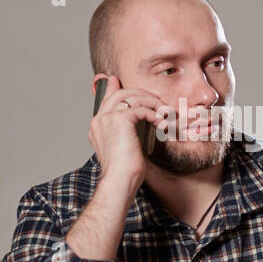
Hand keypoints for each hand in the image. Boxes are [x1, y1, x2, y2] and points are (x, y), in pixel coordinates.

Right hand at [88, 75, 165, 192]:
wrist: (120, 180)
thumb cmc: (124, 171)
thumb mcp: (126, 147)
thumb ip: (129, 131)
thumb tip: (145, 120)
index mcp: (97, 126)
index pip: (106, 99)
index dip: (114, 88)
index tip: (118, 81)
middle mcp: (99, 120)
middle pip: (120, 93)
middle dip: (142, 94)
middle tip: (158, 102)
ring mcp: (107, 118)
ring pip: (132, 97)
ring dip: (152, 102)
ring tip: (165, 112)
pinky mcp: (119, 119)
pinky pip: (140, 109)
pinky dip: (154, 114)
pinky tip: (162, 122)